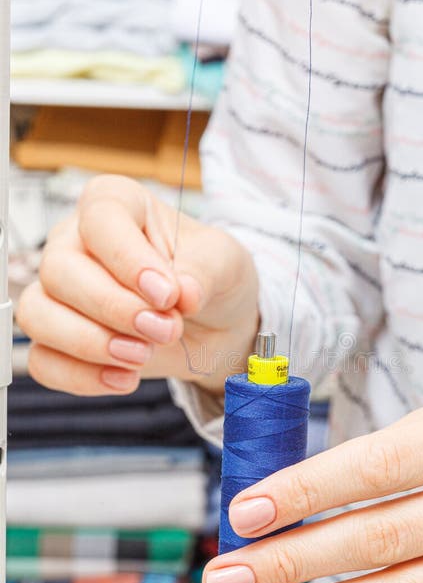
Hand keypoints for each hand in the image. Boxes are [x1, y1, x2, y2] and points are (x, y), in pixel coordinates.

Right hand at [17, 174, 258, 394]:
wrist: (214, 323)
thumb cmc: (209, 277)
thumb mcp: (224, 263)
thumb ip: (204, 272)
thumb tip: (181, 294)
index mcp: (117, 204)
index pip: (100, 218)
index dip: (128, 259)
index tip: (166, 294)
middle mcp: (77, 242)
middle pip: (60, 270)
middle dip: (114, 308)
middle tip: (165, 330)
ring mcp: (60, 292)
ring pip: (38, 314)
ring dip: (90, 343)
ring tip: (142, 356)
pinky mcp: (59, 339)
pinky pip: (44, 360)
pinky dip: (82, 376)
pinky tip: (125, 378)